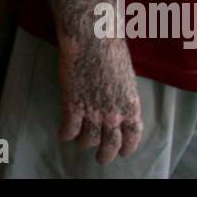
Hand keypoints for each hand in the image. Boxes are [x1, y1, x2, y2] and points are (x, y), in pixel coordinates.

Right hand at [55, 27, 142, 164]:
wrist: (91, 38)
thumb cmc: (111, 48)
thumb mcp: (126, 76)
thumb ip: (122, 95)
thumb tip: (117, 104)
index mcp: (131, 105)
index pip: (133, 135)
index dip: (128, 147)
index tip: (123, 152)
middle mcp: (114, 113)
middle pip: (111, 145)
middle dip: (106, 155)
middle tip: (102, 158)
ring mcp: (92, 111)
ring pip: (88, 140)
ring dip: (84, 143)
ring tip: (80, 142)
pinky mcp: (73, 105)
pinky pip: (69, 129)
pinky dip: (66, 134)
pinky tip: (64, 134)